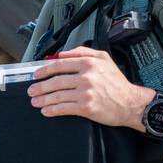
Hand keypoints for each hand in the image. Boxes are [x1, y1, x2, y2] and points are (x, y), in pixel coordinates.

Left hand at [28, 48, 156, 130]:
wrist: (131, 103)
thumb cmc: (117, 83)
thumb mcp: (104, 59)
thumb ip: (83, 52)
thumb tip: (62, 54)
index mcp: (88, 63)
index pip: (60, 65)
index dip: (45, 70)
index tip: (36, 75)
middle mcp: (86, 77)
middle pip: (56, 81)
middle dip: (40, 87)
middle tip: (32, 90)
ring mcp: (85, 93)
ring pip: (58, 95)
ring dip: (43, 99)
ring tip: (36, 101)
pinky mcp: (86, 107)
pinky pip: (64, 108)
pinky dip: (52, 110)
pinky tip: (46, 111)